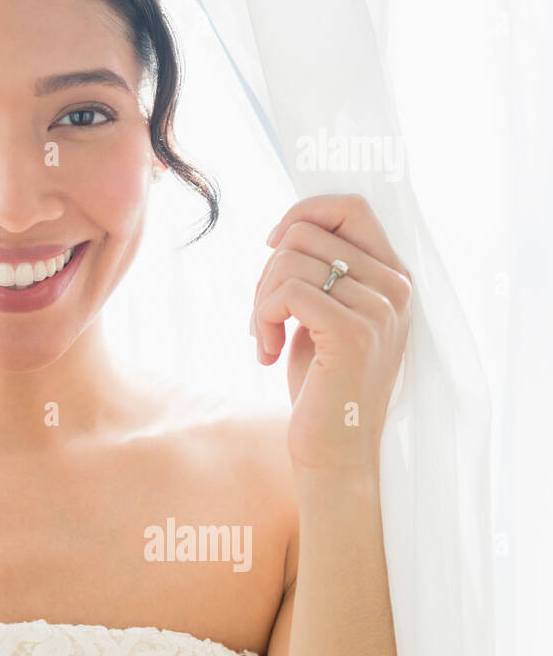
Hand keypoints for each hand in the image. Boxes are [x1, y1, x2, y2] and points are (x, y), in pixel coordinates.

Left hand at [250, 194, 411, 476]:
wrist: (335, 449)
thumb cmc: (321, 383)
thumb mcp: (324, 316)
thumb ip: (320, 273)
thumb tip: (285, 230)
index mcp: (392, 276)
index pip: (350, 206)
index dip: (301, 214)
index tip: (273, 247)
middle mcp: (394, 286)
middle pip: (304, 234)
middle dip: (266, 273)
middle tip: (263, 318)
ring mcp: (379, 309)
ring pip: (289, 262)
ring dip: (260, 301)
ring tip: (264, 339)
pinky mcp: (353, 333)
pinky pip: (287, 293)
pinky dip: (262, 320)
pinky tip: (266, 353)